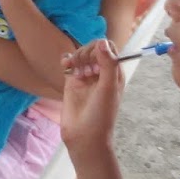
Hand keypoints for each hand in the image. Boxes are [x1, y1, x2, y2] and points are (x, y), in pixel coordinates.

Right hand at [61, 39, 124, 154]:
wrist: (85, 137)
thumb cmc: (101, 115)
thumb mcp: (108, 88)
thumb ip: (108, 64)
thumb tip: (102, 41)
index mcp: (114, 73)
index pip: (108, 48)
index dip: (100, 49)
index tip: (94, 63)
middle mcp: (101, 73)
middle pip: (94, 49)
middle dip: (87, 53)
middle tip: (85, 71)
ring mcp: (86, 78)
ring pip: (81, 55)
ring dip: (77, 57)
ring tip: (75, 71)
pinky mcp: (72, 83)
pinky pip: (70, 64)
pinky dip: (67, 60)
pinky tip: (65, 66)